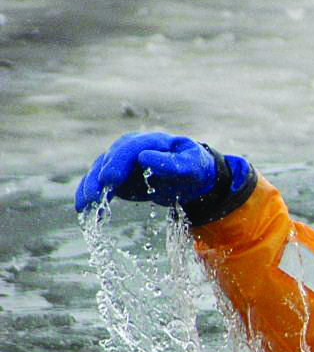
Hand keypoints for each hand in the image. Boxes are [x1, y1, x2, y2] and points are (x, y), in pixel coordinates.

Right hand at [75, 133, 216, 211]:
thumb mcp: (190, 165)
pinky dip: (89, 195)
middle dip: (100, 178)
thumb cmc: (193, 167)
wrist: (191, 177)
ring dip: (90, 188)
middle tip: (94, 196)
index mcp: (151, 142)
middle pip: (110, 160)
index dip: (118, 162)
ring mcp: (121, 163)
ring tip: (85, 206)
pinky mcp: (117, 179)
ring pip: (100, 172)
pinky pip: (99, 185)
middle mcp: (131, 149)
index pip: (130, 148)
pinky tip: (83, 209)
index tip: (110, 179)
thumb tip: (145, 157)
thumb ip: (172, 163)